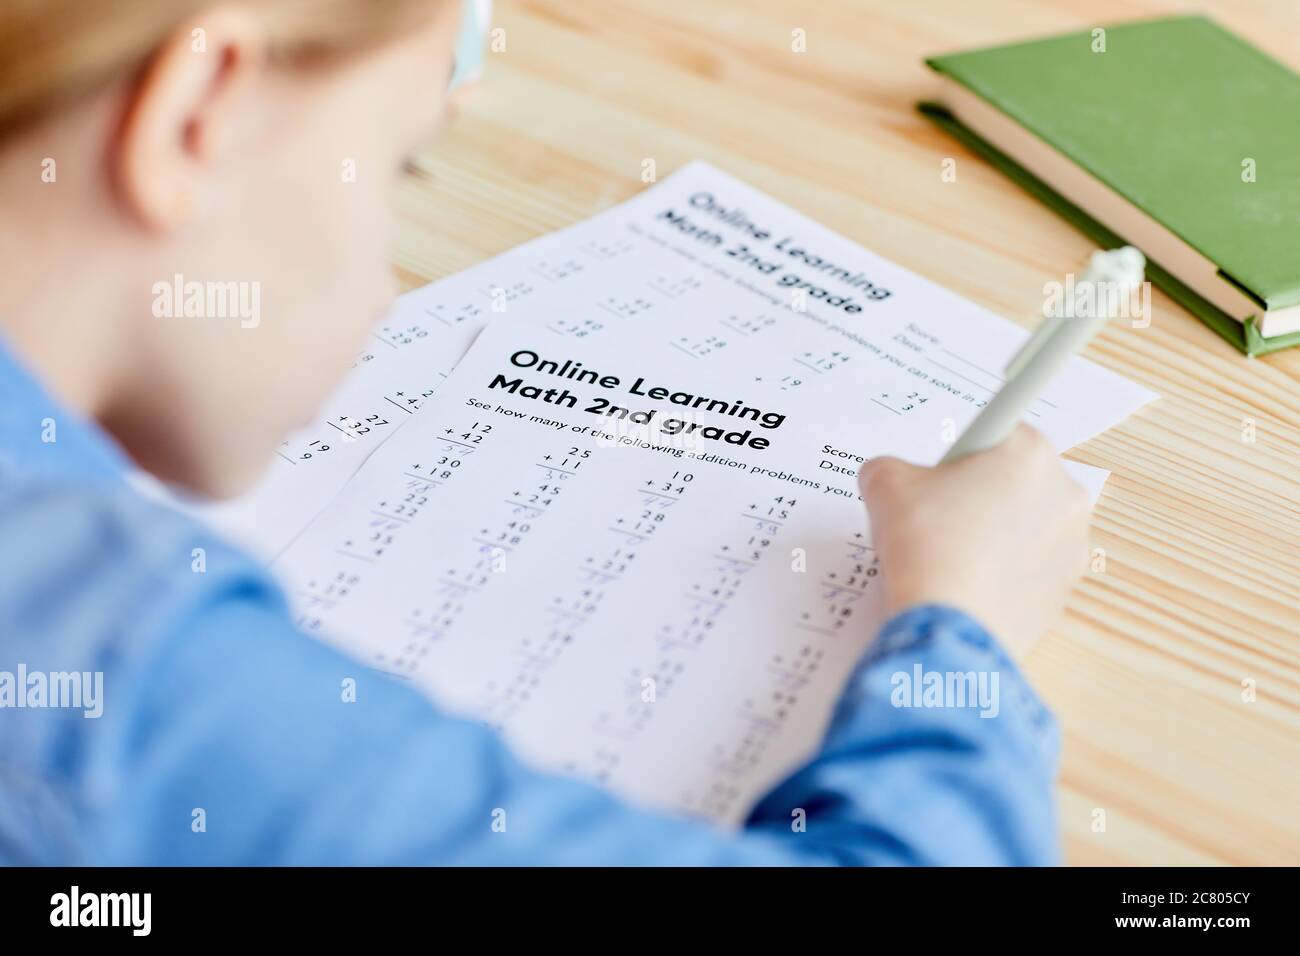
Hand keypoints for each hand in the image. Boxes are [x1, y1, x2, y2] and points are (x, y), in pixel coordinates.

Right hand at [858, 424, 1091, 659]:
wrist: (950, 627)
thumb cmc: (927, 547)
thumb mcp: (885, 485)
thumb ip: (888, 467)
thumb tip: (888, 476)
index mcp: (1028, 452)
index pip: (997, 431)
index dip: (963, 454)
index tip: (944, 475)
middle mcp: (1064, 492)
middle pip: (1015, 479)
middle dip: (981, 494)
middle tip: (939, 518)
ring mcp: (1072, 545)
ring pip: (1026, 525)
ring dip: (995, 533)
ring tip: (951, 556)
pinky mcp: (1066, 588)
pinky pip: (1031, 568)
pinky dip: (1004, 572)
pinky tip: (968, 583)